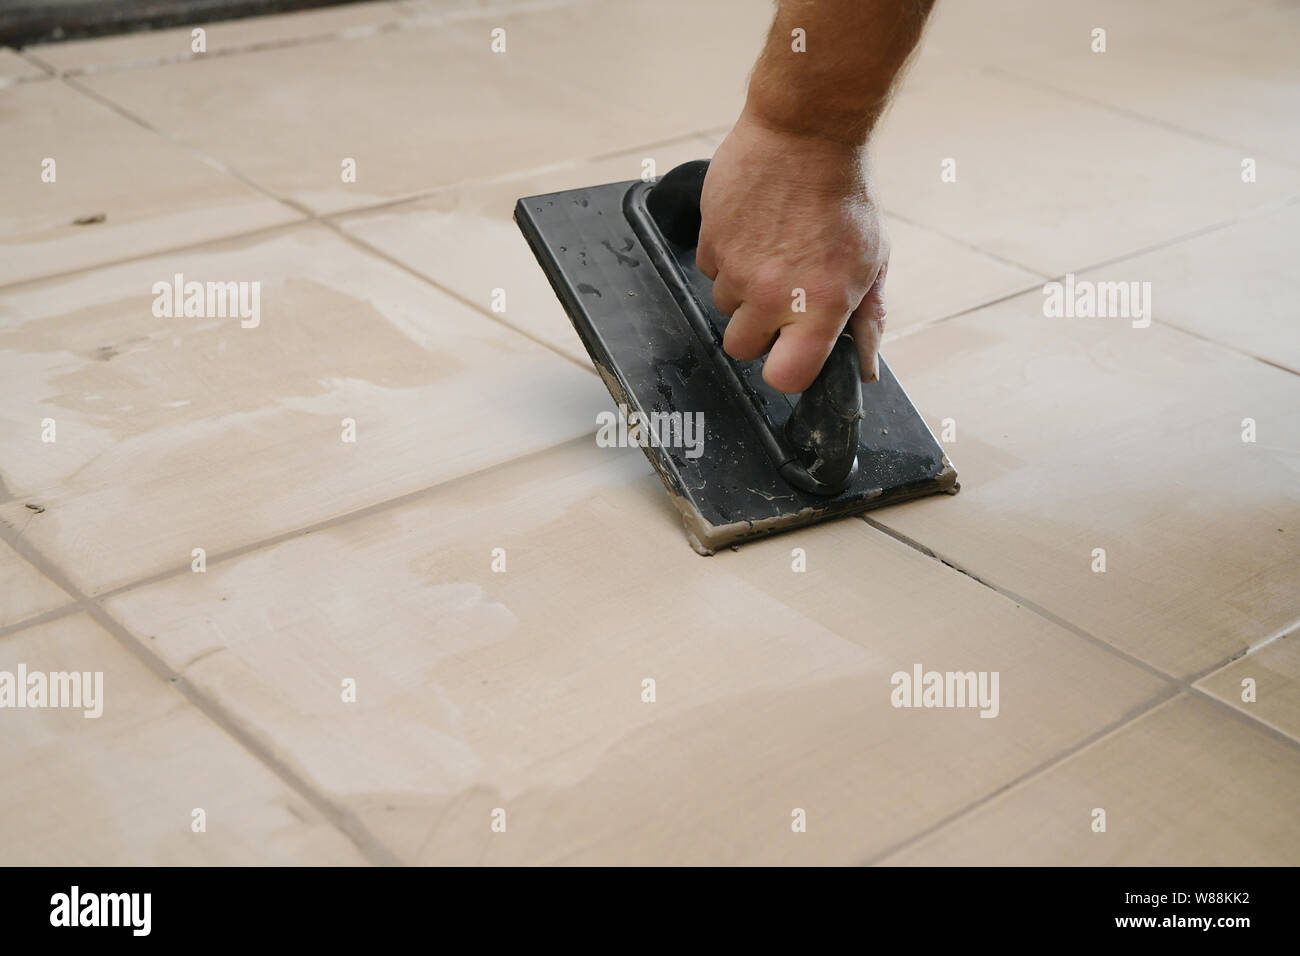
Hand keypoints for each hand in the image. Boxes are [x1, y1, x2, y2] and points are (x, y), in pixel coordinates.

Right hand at [696, 111, 888, 393]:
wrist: (805, 131)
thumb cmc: (843, 195)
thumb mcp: (872, 259)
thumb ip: (868, 318)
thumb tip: (865, 366)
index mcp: (818, 305)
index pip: (786, 377)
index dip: (787, 371)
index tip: (793, 355)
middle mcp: (771, 293)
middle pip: (741, 349)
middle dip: (757, 331)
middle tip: (779, 299)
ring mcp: (735, 268)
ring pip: (723, 307)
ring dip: (742, 290)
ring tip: (769, 252)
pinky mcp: (710, 241)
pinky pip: (710, 270)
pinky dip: (726, 258)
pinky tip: (752, 230)